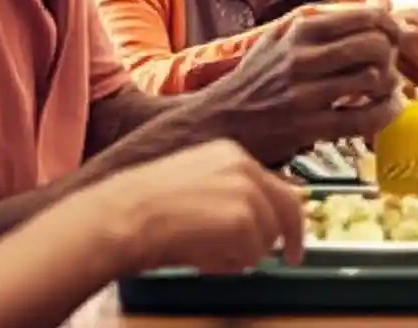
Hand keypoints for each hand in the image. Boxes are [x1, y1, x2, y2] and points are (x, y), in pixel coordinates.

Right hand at [100, 140, 304, 274]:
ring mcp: (247, 192)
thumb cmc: (145, 205)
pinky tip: (205, 259)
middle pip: (288, 207)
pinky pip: (252, 256)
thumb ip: (230, 194)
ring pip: (268, 237)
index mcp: (231, 153)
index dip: (286, 214)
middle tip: (292, 258)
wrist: (126, 215)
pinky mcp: (243, 220)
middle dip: (291, 236)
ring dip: (246, 254)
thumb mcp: (196, 183)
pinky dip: (232, 265)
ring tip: (210, 254)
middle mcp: (245, 167)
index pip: (277, 184)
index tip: (290, 233)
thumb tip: (257, 221)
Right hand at [197, 6, 402, 165]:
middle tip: (390, 65)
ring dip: (389, 85)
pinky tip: (387, 110)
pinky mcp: (308, 126)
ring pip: (372, 79)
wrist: (218, 119)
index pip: (363, 17)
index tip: (394, 37)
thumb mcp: (282, 37)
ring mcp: (305, 92)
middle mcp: (302, 56)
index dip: (389, 27)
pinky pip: (362, 118)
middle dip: (392, 55)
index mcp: (298, 29)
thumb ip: (329, 21)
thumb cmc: (256, 77)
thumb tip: (378, 3)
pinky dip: (384, 114)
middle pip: (373, 45)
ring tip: (386, 88)